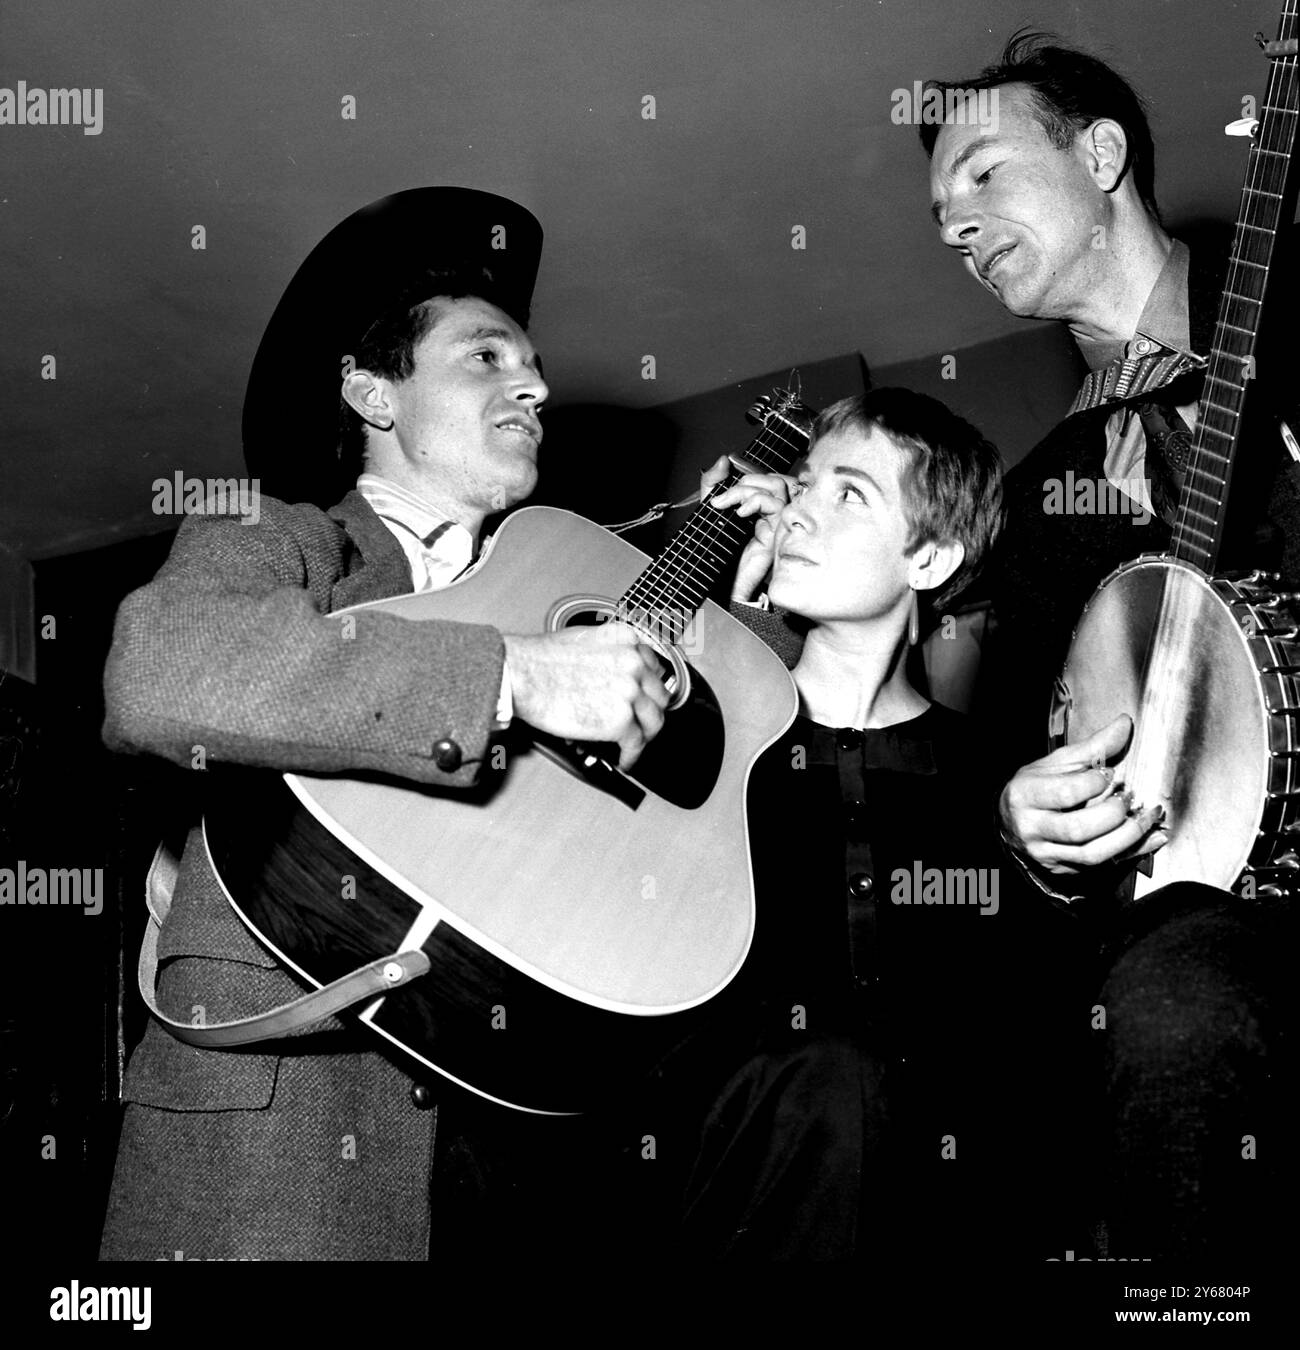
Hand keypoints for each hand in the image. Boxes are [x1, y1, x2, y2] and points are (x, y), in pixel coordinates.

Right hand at [502, 624, 669, 769]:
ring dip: (643, 736)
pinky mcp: (619, 720)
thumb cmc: (539, 659)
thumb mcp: (585, 638)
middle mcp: (634, 662)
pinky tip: (623, 759)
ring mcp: (630, 691)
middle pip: (659, 696)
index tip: (645, 700)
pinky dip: (631, 756)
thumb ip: (610, 652)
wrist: (520, 674)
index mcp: (627, 640)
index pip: (655, 668)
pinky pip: (636, 744)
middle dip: (649, 712)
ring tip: (631, 745)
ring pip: (653, 721)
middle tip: (640, 724)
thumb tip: (614, 673)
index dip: (649, 688)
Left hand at [699, 455, 791, 602]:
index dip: (744, 471)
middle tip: (721, 500)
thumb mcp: (709, 511)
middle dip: (743, 481)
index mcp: (757, 506)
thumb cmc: (716, 553)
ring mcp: (776, 522)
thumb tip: (723, 459)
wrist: (717, 583)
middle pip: (771, 478)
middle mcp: (770, 513)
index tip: (722, 477)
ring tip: (728, 506)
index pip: (761, 476)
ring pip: (776, 486)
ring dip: (748, 490)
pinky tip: (740, 513)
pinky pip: (777, 505)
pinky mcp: (778, 533)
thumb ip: (713, 484)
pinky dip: (757, 501)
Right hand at [998, 715, 1167, 875]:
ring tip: (1147, 817)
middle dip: (1114, 813)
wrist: (1009, 823)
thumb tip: (1124, 723)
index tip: (1109, 774)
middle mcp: (1031, 828)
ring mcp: (1045, 853)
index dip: (1095, 783)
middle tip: (1129, 798)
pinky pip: (1102, 867)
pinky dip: (1133, 852)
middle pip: (1079, 828)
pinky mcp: (1062, 870)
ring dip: (1129, 836)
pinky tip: (1152, 838)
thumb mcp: (1055, 764)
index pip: (1066, 792)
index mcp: (1025, 795)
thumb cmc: (1036, 788)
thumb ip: (1091, 747)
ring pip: (1092, 854)